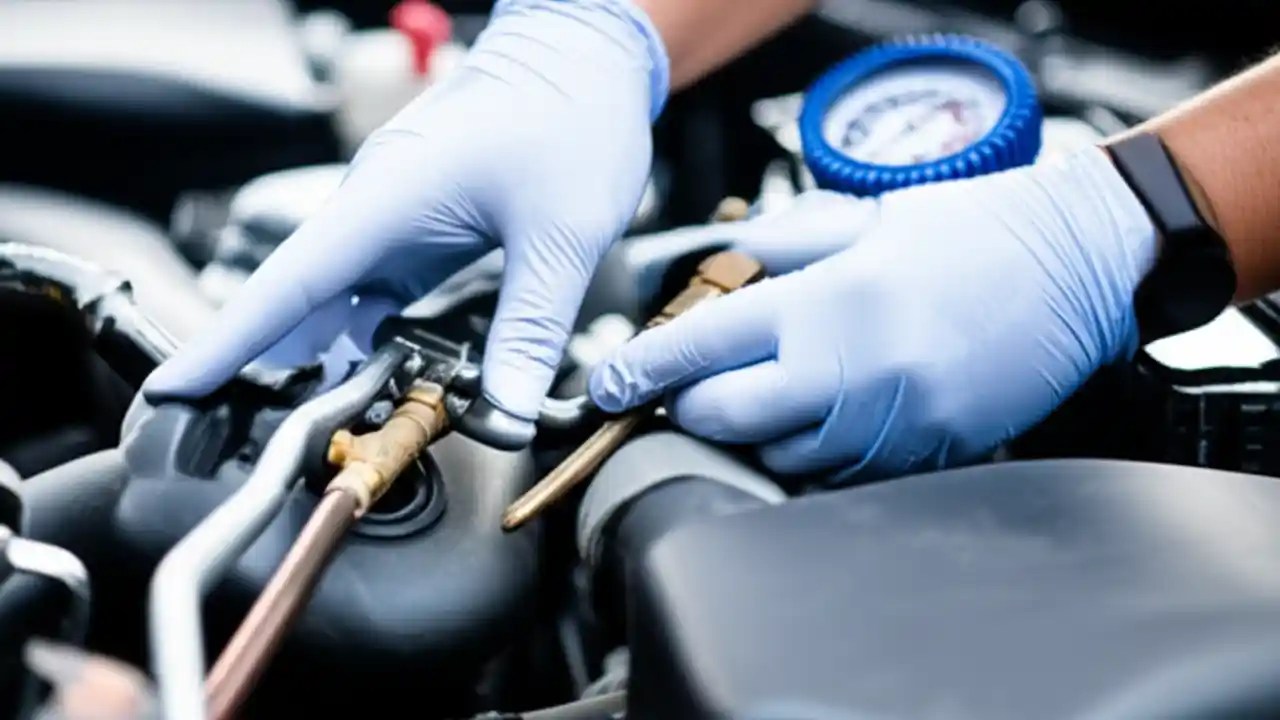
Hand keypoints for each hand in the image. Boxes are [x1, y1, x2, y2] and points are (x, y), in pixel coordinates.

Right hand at [144, 0, 668, 432]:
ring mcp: (394, 215)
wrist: (587, 50)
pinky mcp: (421, 222)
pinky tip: (384, 372)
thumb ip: (529, 329)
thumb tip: (506, 414)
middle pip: (298, 300)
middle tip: (255, 441)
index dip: (228, 345)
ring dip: (326, 356)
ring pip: (337, 297)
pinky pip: (376, 288)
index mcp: (386, 202)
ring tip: (325, 424)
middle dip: (268, 368)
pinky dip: (371, 334)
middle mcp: (375, 209)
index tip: (177, 389)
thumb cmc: (570, 111)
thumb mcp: (563, 234)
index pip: (285, 285)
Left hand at [590, 148, 1158, 480]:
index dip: (642, 370)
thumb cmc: (977, 231)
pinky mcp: (927, 453)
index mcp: (829, 302)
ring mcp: (893, 423)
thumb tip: (721, 269)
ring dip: (758, 434)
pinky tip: (833, 413)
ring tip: (779, 390)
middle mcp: (853, 371)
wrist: (1082, 265)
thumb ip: (783, 245)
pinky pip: (843, 474)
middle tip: (691, 388)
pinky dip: (818, 452)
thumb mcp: (869, 216)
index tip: (607, 386)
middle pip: (725, 420)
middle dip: (691, 409)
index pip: (703, 348)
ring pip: (781, 458)